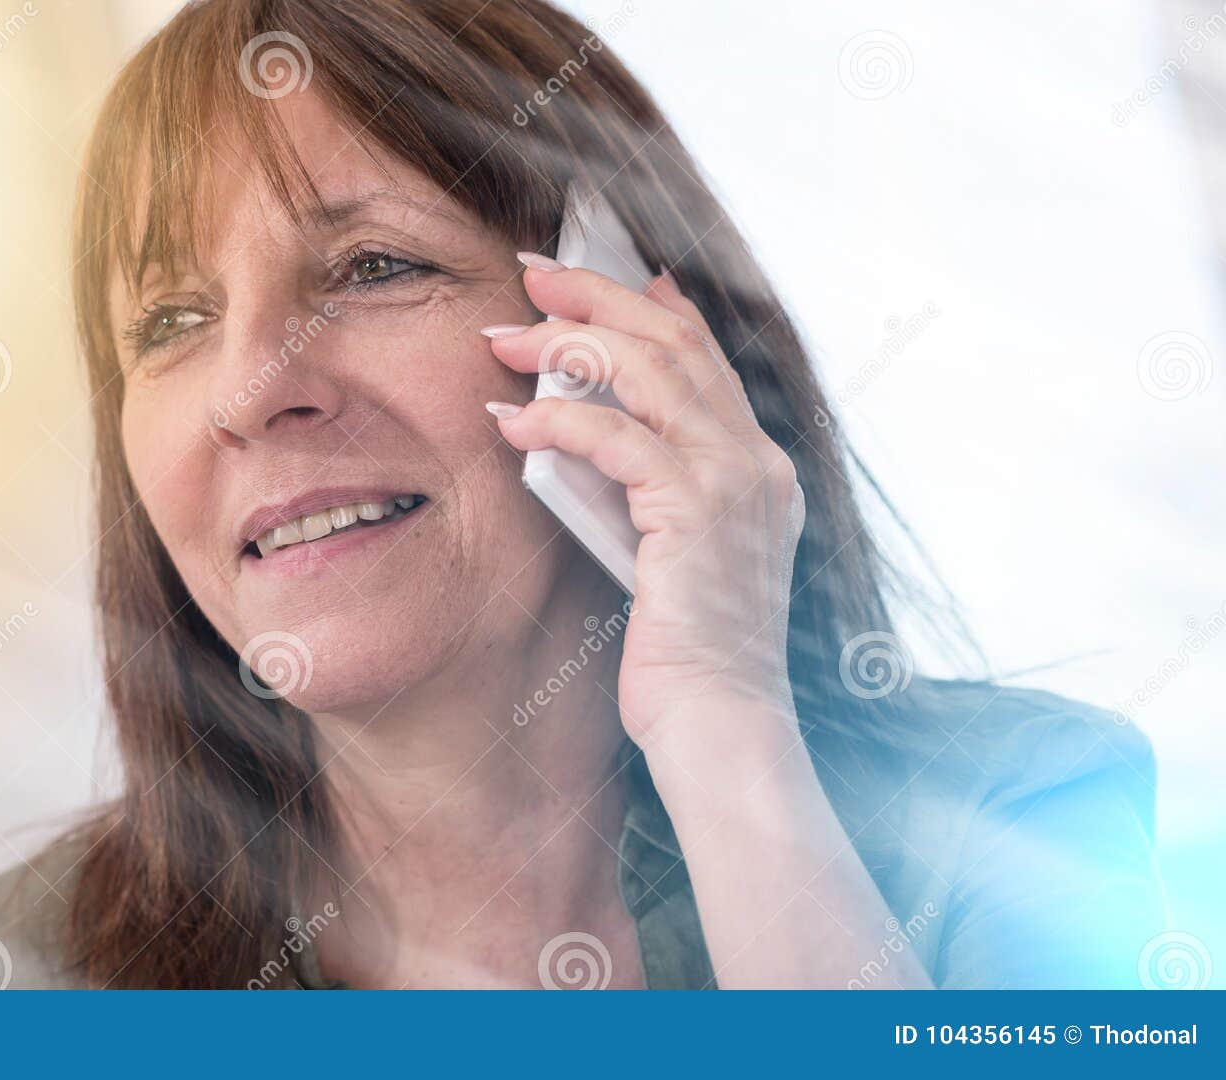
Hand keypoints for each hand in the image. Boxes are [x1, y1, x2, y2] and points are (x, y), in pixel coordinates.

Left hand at [484, 252, 805, 747]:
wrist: (721, 726)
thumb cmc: (685, 653)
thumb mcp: (670, 553)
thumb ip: (648, 489)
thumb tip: (590, 431)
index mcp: (758, 469)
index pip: (706, 358)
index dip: (654, 305)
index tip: (603, 273)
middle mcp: (756, 463)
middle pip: (675, 342)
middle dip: (598, 298)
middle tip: (536, 275)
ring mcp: (733, 484)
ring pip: (648, 372)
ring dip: (566, 344)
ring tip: (505, 336)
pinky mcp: (694, 515)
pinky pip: (615, 440)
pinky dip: (557, 422)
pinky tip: (511, 422)